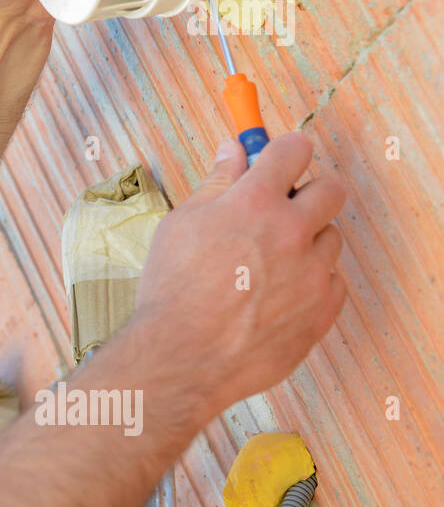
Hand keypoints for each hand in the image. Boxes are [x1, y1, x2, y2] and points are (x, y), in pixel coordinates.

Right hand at [133, 132, 346, 416]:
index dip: (284, 151)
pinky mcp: (323, 310)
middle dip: (309, 192)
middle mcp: (292, 232)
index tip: (277, 160)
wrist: (182, 355)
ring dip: (308, 241)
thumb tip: (233, 151)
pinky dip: (311, 282)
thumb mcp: (182, 224)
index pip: (293, 150)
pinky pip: (332, 282)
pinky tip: (276, 294)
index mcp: (255, 202)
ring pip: (332, 238)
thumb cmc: (173, 288)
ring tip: (269, 264)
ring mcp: (313, 273)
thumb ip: (215, 183)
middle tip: (281, 210)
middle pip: (331, 190)